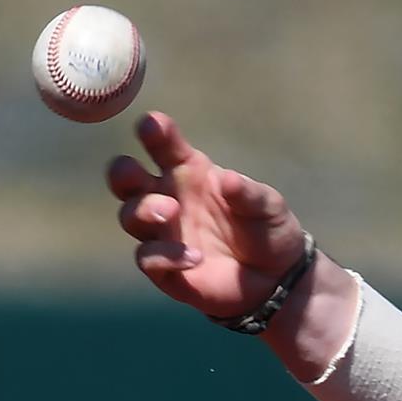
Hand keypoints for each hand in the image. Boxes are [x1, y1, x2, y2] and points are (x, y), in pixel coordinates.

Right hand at [105, 112, 305, 319]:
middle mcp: (168, 197)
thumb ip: (249, 193)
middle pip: (126, 178)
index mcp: (188, 172)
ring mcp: (163, 232)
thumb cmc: (268, 229)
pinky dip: (165, 255)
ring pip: (130, 216)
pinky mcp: (165, 267)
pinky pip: (149, 258)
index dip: (154, 132)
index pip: (162, 146)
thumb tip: (227, 179)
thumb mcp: (269, 207)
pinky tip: (194, 257)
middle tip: (140, 176)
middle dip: (123, 173)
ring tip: (172, 211)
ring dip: (145, 211)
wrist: (278, 277)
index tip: (153, 124)